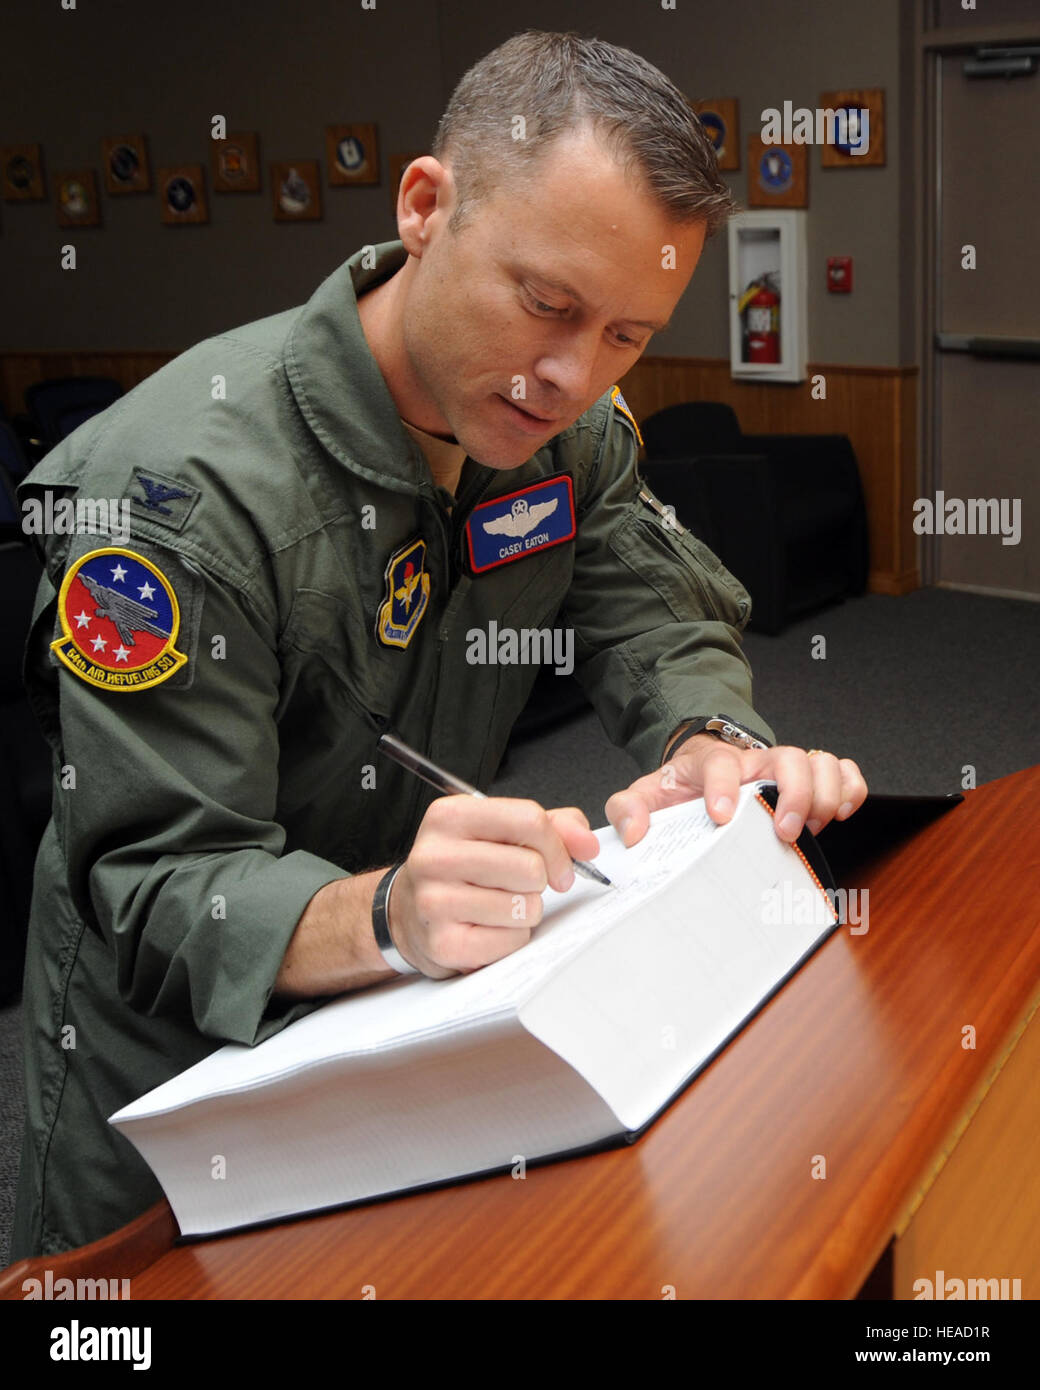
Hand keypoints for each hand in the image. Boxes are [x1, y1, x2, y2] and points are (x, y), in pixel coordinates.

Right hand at [389, 797, 600, 977]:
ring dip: (526, 912)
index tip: (560, 866)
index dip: (558, 847)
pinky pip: (511, 941)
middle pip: (531, 867)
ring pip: (524, 906)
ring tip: (500, 907)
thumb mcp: (499, 832)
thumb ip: (552, 827)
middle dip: (538, 883)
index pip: (529, 820)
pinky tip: (489, 928)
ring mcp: (433, 901)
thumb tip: (587, 843)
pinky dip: (512, 938)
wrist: (407, 912)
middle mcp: (435, 855)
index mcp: (450, 816)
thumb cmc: (463, 868)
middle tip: (519, 887)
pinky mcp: (443, 943)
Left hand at [605, 734, 867, 847]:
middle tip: (784, 832)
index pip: (721, 763)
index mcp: (712, 762)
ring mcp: (784, 767)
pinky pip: (844, 771)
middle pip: (788, 757)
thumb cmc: (681, 790)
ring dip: (824, 795)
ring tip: (811, 827)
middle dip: (793, 794)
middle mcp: (755, 761)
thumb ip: (629, 809)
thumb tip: (634, 833)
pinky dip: (850, 790)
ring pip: (821, 761)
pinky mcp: (809, 779)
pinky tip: (838, 814)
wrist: (701, 773)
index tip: (721, 816)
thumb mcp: (645, 796)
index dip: (724, 786)